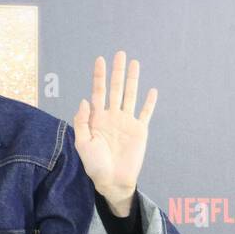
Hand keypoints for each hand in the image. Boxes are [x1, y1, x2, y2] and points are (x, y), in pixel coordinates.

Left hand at [72, 50, 156, 211]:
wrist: (112, 180)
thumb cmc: (94, 164)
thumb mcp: (82, 143)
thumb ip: (83, 121)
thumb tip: (84, 99)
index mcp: (97, 118)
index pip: (98, 92)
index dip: (99, 76)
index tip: (100, 60)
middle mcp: (112, 116)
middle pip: (115, 89)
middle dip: (117, 72)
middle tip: (120, 53)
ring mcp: (127, 122)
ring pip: (131, 96)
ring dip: (133, 80)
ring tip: (134, 63)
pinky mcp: (140, 131)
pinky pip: (145, 113)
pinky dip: (149, 102)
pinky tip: (152, 90)